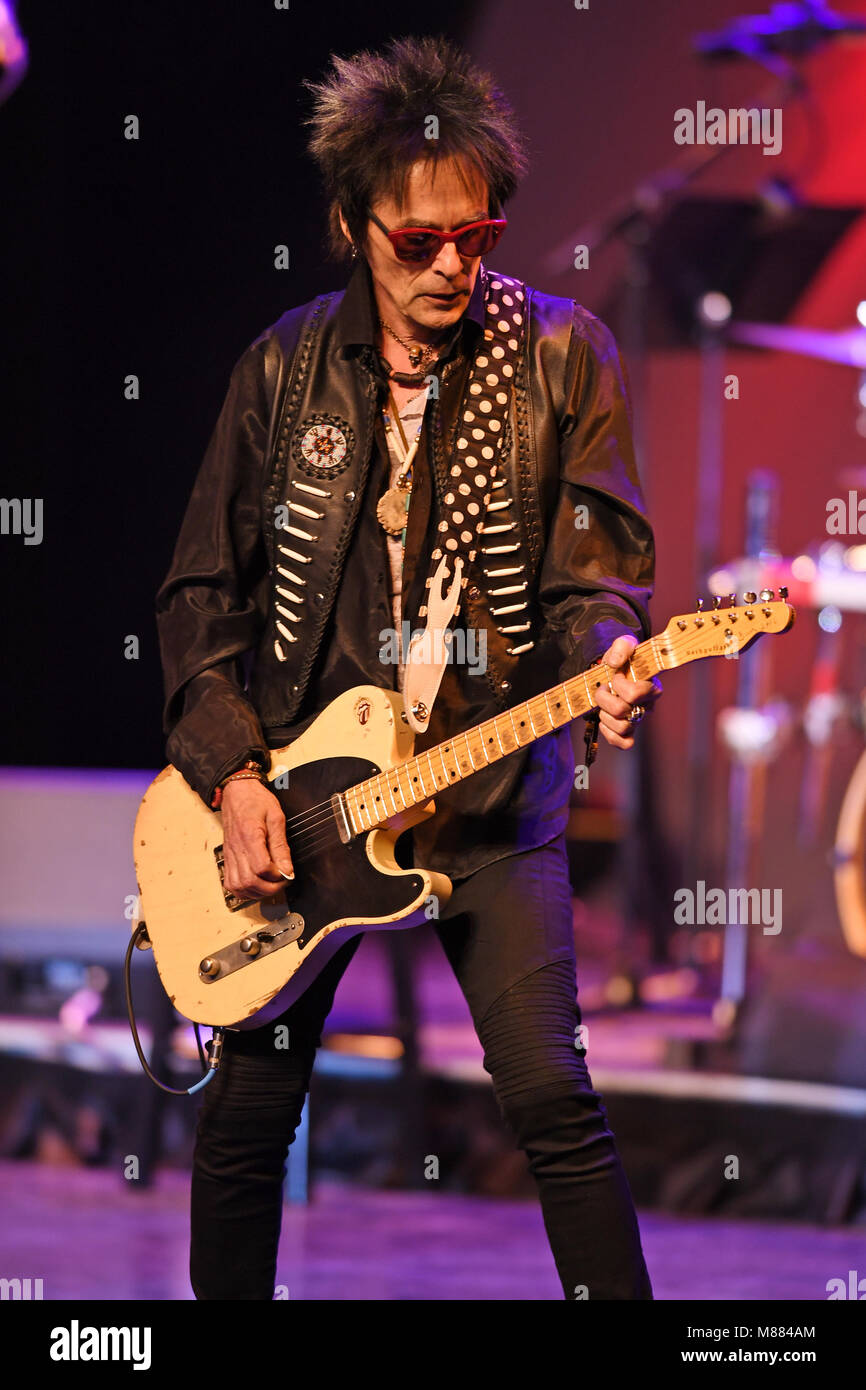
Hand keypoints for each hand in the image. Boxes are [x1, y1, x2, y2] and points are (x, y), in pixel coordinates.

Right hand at [220, 778, 294, 899]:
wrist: (236, 792)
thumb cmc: (256, 801)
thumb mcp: (276, 817)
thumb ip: (281, 845)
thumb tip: (287, 869)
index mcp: (250, 836)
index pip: (261, 868)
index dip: (277, 875)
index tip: (287, 872)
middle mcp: (237, 848)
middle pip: (250, 882)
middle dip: (270, 888)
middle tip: (282, 882)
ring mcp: (230, 855)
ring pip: (238, 887)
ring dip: (257, 892)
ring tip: (271, 885)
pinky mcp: (228, 858)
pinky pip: (230, 884)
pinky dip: (243, 891)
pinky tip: (255, 886)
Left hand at [594, 635, 661, 749]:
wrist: (613, 670)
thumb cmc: (622, 659)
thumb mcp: (623, 644)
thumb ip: (622, 646)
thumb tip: (615, 663)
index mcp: (651, 686)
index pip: (635, 694)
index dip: (619, 685)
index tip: (615, 676)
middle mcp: (647, 705)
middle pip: (623, 712)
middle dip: (605, 699)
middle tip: (604, 689)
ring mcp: (638, 719)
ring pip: (622, 728)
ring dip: (605, 715)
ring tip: (603, 705)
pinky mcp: (628, 731)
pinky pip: (622, 743)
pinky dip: (609, 733)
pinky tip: (605, 720)